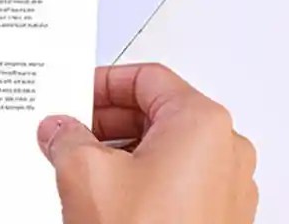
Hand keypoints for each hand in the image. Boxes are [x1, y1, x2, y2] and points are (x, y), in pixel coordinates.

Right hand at [37, 64, 257, 223]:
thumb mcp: (85, 174)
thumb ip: (66, 137)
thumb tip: (59, 130)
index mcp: (202, 123)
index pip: (147, 78)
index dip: (102, 83)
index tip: (75, 96)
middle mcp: (226, 150)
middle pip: (159, 113)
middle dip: (107, 122)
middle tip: (70, 132)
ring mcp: (228, 188)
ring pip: (168, 150)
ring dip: (123, 153)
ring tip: (82, 168)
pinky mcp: (220, 218)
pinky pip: (179, 181)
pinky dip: (143, 180)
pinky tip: (109, 199)